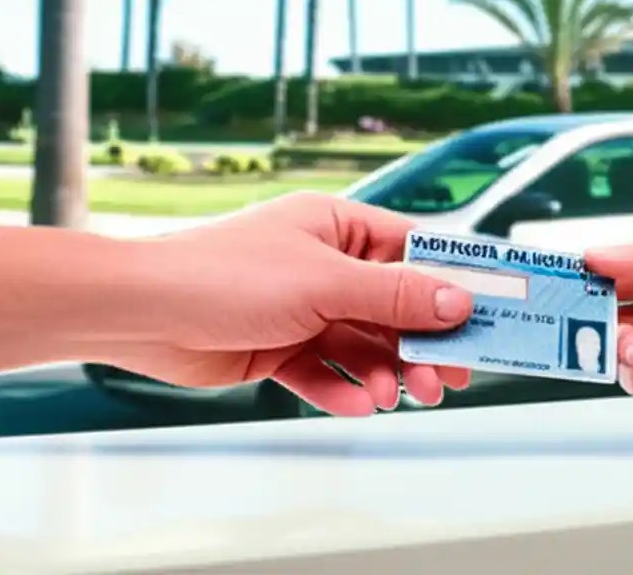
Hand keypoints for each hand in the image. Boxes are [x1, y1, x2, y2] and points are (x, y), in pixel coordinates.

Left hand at [97, 192, 474, 415]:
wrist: (141, 313)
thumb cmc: (226, 275)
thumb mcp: (325, 282)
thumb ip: (395, 295)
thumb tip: (459, 300)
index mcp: (339, 227)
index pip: (414, 251)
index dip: (454, 282)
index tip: (491, 314)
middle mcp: (325, 264)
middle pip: (394, 306)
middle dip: (421, 343)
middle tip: (447, 377)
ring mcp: (303, 307)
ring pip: (364, 343)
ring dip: (383, 372)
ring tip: (395, 396)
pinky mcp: (279, 347)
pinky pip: (326, 370)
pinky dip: (341, 388)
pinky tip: (353, 403)